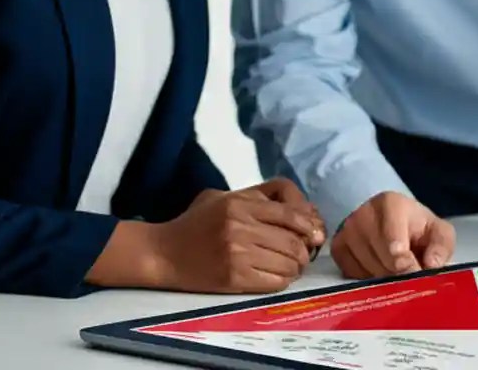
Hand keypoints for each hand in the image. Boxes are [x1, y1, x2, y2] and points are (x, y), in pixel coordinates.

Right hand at [150, 186, 324, 292]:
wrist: (162, 253)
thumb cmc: (194, 223)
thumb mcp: (222, 197)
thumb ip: (256, 197)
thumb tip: (298, 208)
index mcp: (239, 203)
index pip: (289, 215)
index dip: (308, 226)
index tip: (315, 235)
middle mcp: (240, 227)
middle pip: (292, 242)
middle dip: (305, 251)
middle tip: (304, 255)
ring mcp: (237, 254)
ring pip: (287, 263)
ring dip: (296, 268)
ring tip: (292, 267)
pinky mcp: (233, 278)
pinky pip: (274, 282)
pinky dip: (283, 281)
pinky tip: (277, 277)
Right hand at [331, 192, 455, 279]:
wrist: (391, 222)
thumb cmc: (417, 229)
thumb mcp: (438, 232)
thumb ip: (441, 246)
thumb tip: (432, 265)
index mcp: (390, 204)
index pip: (393, 240)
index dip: (404, 262)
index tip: (411, 272)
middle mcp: (364, 214)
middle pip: (380, 258)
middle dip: (397, 273)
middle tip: (408, 276)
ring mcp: (347, 231)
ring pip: (366, 269)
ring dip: (384, 277)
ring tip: (395, 270)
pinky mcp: (337, 248)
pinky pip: (352, 275)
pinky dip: (367, 279)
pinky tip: (378, 269)